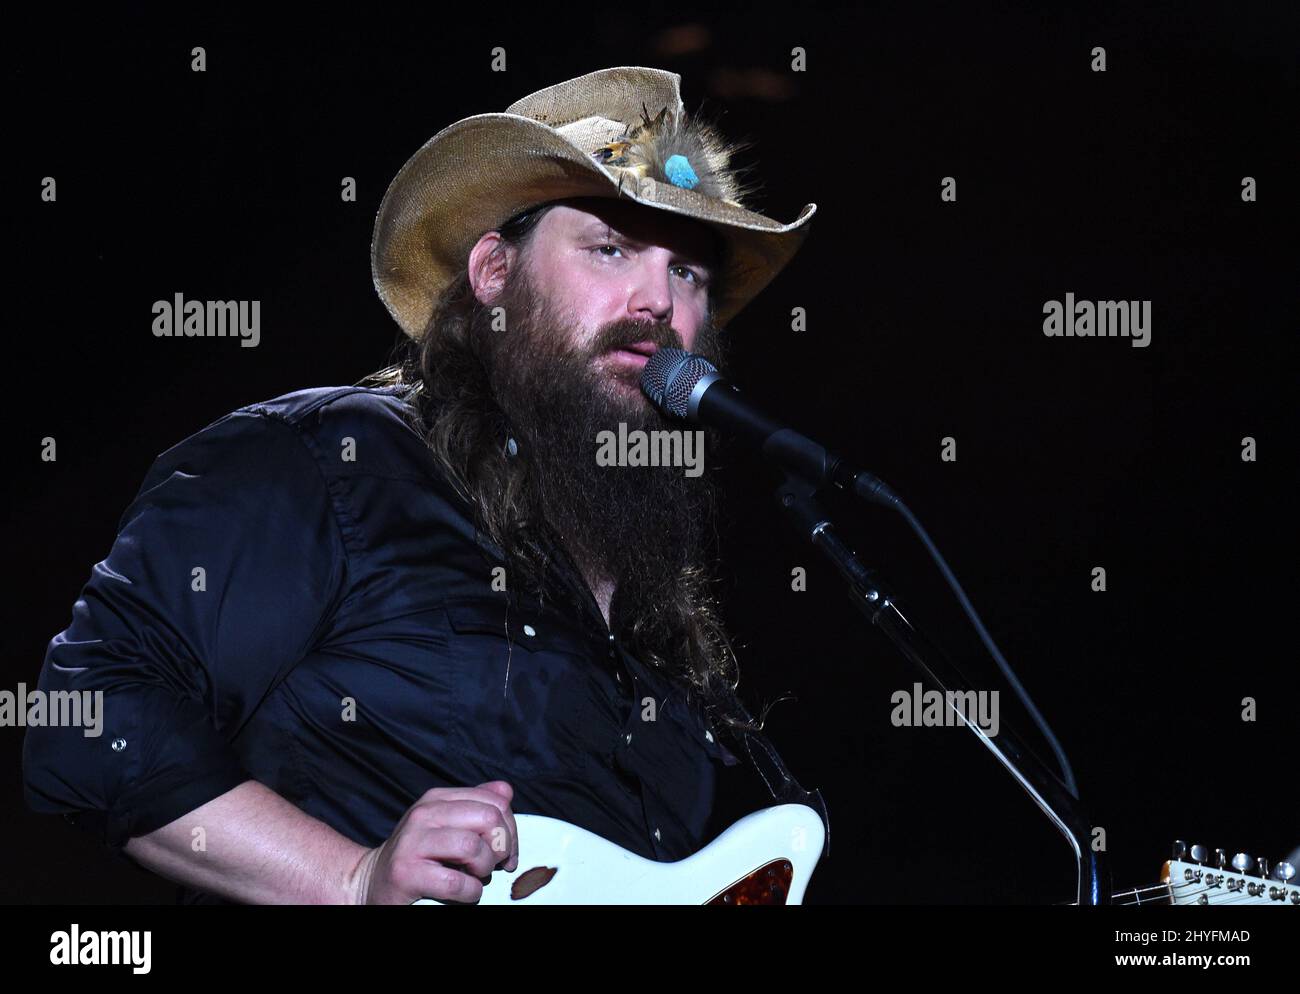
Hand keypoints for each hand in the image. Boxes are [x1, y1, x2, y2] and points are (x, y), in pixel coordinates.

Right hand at [346, 781, 518, 904]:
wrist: (369, 883)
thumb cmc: (416, 858)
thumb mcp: (445, 825)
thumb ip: (475, 807)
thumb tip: (506, 792)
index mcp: (437, 799)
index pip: (495, 801)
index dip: (511, 830)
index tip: (507, 853)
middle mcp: (424, 814)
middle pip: (489, 820)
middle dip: (502, 847)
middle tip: (494, 865)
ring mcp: (412, 843)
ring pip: (473, 848)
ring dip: (484, 869)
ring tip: (475, 877)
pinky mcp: (405, 874)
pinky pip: (455, 882)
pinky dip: (469, 892)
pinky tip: (463, 892)